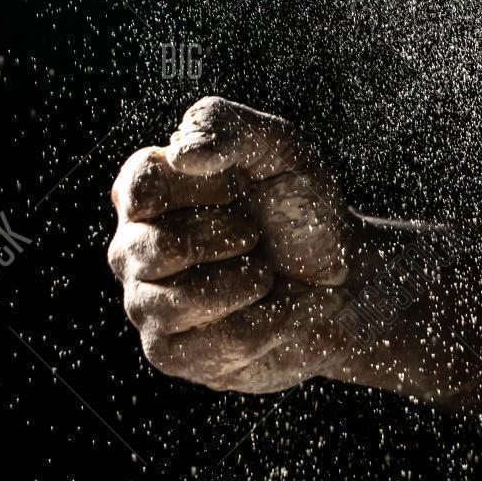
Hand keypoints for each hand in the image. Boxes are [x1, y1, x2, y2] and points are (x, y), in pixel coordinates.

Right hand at [108, 97, 368, 391]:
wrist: (347, 277)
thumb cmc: (303, 211)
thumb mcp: (280, 150)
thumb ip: (227, 126)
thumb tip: (179, 153)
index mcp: (149, 193)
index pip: (139, 185)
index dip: (207, 190)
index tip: (242, 189)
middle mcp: (134, 249)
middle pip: (155, 250)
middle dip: (233, 240)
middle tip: (259, 237)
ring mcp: (147, 305)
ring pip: (177, 304)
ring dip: (251, 285)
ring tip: (269, 275)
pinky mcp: (175, 353)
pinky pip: (215, 345)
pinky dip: (267, 324)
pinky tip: (278, 310)